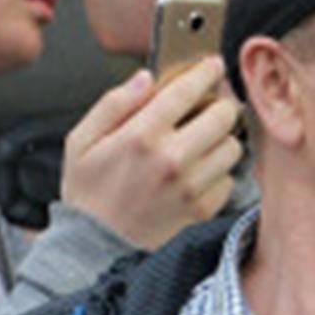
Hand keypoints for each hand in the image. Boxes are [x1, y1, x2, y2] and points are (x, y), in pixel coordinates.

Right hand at [59, 60, 243, 250]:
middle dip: (220, 104)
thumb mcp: (81, 142)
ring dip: (221, 138)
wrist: (95, 249)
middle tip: (210, 105)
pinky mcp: (204, 209)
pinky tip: (198, 172)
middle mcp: (172, 159)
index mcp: (140, 136)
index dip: (205, 72)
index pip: (187, 90)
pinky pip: (229, 179)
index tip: (212, 66)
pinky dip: (219, 172)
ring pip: (232, 146)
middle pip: (223, 115)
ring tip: (201, 142)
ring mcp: (192, 186)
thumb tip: (144, 78)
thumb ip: (113, 104)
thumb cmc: (88, 195)